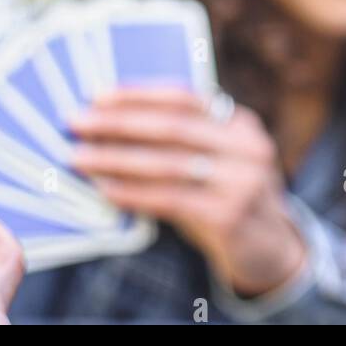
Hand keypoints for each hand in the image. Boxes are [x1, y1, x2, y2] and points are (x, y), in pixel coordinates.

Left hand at [70, 89, 306, 296]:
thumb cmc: (226, 198)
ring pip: (166, 164)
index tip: (97, 95)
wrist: (269, 250)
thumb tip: (109, 121)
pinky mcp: (229, 217)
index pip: (185, 98)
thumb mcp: (217, 160)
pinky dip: (133, 193)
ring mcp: (242, 183)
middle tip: (76, 123)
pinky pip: (169, 200)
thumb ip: (182, 140)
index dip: (138, 95)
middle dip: (118, 123)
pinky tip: (105, 190)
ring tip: (79, 158)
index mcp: (242, 124)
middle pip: (172, 127)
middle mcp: (247, 148)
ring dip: (116, 159)